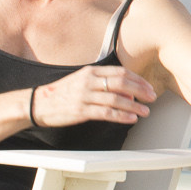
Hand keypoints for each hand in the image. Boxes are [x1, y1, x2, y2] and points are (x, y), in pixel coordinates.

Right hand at [33, 66, 156, 127]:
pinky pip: (106, 112)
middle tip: (152, 97)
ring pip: (116, 99)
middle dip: (141, 90)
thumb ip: (102, 83)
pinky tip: (131, 118)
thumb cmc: (62, 93)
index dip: (138, 80)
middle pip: (122, 83)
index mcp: (90, 71)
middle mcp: (89, 81)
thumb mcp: (82, 80)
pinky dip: (121, 115)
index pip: (120, 72)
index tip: (148, 87)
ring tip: (145, 111)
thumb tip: (127, 92)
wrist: (38, 104)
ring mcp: (84, 96)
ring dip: (134, 106)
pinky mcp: (81, 110)